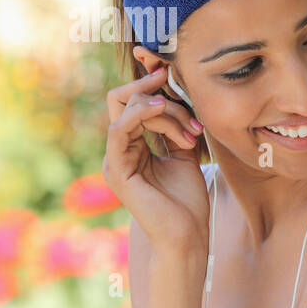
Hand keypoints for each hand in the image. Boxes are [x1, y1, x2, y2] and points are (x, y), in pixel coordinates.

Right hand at [102, 61, 209, 254]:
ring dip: (163, 111)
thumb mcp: (186, 155)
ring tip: (190, 129)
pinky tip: (163, 109)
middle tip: (176, 85)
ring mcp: (115, 159)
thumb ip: (176, 129)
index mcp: (134, 146)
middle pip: (123, 99)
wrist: (187, 235)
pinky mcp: (117, 169)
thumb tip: (178, 100)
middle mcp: (120, 150)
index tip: (173, 73)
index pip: (134, 103)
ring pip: (126, 110)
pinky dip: (141, 113)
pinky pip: (119, 129)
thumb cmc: (188, 201)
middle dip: (152, 87)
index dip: (152, 86)